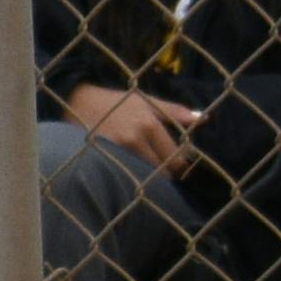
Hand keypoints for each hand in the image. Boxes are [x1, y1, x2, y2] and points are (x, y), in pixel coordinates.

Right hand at [59, 84, 204, 181]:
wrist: (77, 100)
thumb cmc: (116, 101)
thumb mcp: (145, 100)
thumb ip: (174, 111)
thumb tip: (203, 118)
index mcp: (149, 124)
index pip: (175, 158)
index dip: (180, 165)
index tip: (178, 166)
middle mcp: (134, 139)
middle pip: (161, 172)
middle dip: (165, 175)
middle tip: (162, 171)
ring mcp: (116, 151)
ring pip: (143, 178)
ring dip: (147, 179)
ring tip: (145, 173)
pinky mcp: (101, 159)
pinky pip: (123, 177)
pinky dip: (129, 179)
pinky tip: (128, 174)